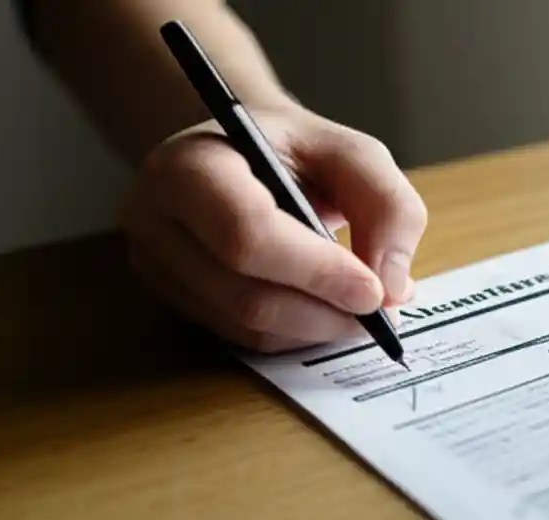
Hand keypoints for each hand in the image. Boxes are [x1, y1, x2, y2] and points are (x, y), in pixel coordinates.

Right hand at [122, 104, 426, 351]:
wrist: (243, 156)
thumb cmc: (294, 152)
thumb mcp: (350, 153)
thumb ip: (386, 205)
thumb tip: (393, 286)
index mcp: (190, 166)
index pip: (246, 233)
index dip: (316, 270)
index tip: (374, 291)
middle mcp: (156, 220)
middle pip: (246, 293)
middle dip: (325, 310)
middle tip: (381, 311)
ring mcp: (157, 268)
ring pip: (248, 326)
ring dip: (318, 328)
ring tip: (360, 309)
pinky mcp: (175, 302)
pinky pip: (244, 338)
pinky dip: (298, 334)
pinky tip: (325, 311)